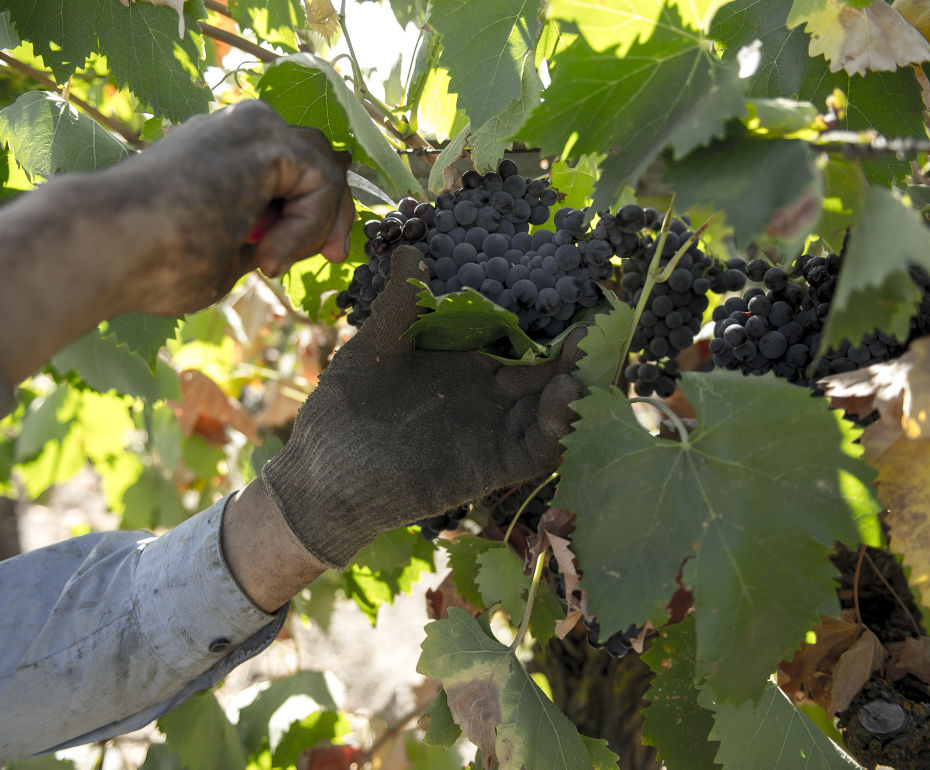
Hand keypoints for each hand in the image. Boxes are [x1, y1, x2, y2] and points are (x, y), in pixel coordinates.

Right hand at [102, 100, 353, 315]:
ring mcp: (251, 127)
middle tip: (334, 257)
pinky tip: (269, 255)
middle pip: (318, 157)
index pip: (294, 169)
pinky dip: (307, 226)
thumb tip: (280, 246)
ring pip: (323, 170)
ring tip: (271, 262)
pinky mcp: (265, 138)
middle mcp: (237, 130)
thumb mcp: (223, 255)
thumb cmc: (149, 262)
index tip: (324, 256)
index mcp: (221, 153)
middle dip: (334, 211)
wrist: (109, 246)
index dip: (318, 213)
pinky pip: (321, 181)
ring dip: (314, 225)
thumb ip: (257, 241)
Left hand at [261, 246, 584, 567]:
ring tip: (592, 349)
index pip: (523, 337)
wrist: (322, 476)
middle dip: (582, 347)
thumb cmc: (342, 413)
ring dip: (581, 383)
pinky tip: (563, 392)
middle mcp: (490, 397)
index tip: (578, 284)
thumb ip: (401, 303)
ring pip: (556, 409)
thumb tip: (411, 248)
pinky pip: (539, 448)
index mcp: (467, 365)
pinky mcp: (491, 466)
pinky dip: (559, 424)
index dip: (552, 316)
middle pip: (552, 371)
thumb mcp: (374, 347)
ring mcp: (494, 432)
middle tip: (606, 316)